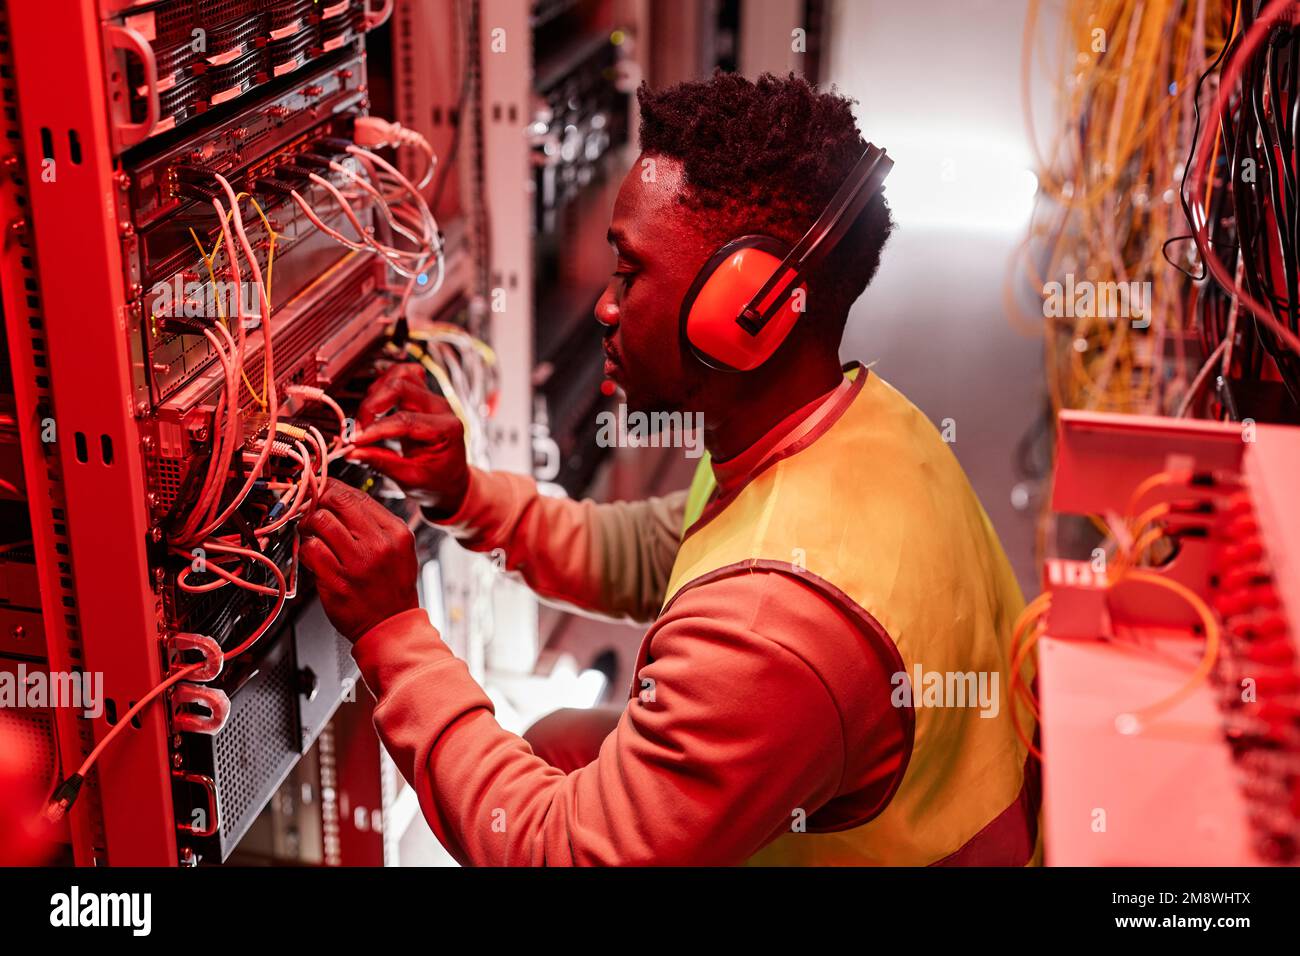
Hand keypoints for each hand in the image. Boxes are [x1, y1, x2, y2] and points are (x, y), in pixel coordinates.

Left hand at [299, 479, 419, 642]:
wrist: (391, 626)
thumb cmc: (391, 588)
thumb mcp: (398, 549)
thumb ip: (374, 523)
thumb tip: (340, 498)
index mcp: (395, 532)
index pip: (358, 495)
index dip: (333, 487)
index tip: (322, 487)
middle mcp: (378, 544)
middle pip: (337, 501)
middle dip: (318, 500)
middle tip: (311, 506)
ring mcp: (357, 563)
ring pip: (320, 521)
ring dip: (309, 524)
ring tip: (311, 532)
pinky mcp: (337, 581)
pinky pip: (310, 550)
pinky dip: (305, 548)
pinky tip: (312, 554)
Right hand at [348, 363, 469, 516]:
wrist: (451, 479)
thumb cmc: (435, 481)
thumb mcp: (409, 479)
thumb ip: (381, 462)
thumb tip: (351, 451)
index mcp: (447, 429)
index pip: (405, 420)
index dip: (375, 429)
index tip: (354, 440)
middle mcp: (441, 407)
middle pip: (401, 386)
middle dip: (372, 406)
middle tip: (356, 431)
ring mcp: (432, 398)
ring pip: (401, 374)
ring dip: (377, 392)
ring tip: (364, 418)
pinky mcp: (423, 395)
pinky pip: (404, 375)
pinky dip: (385, 383)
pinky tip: (374, 403)